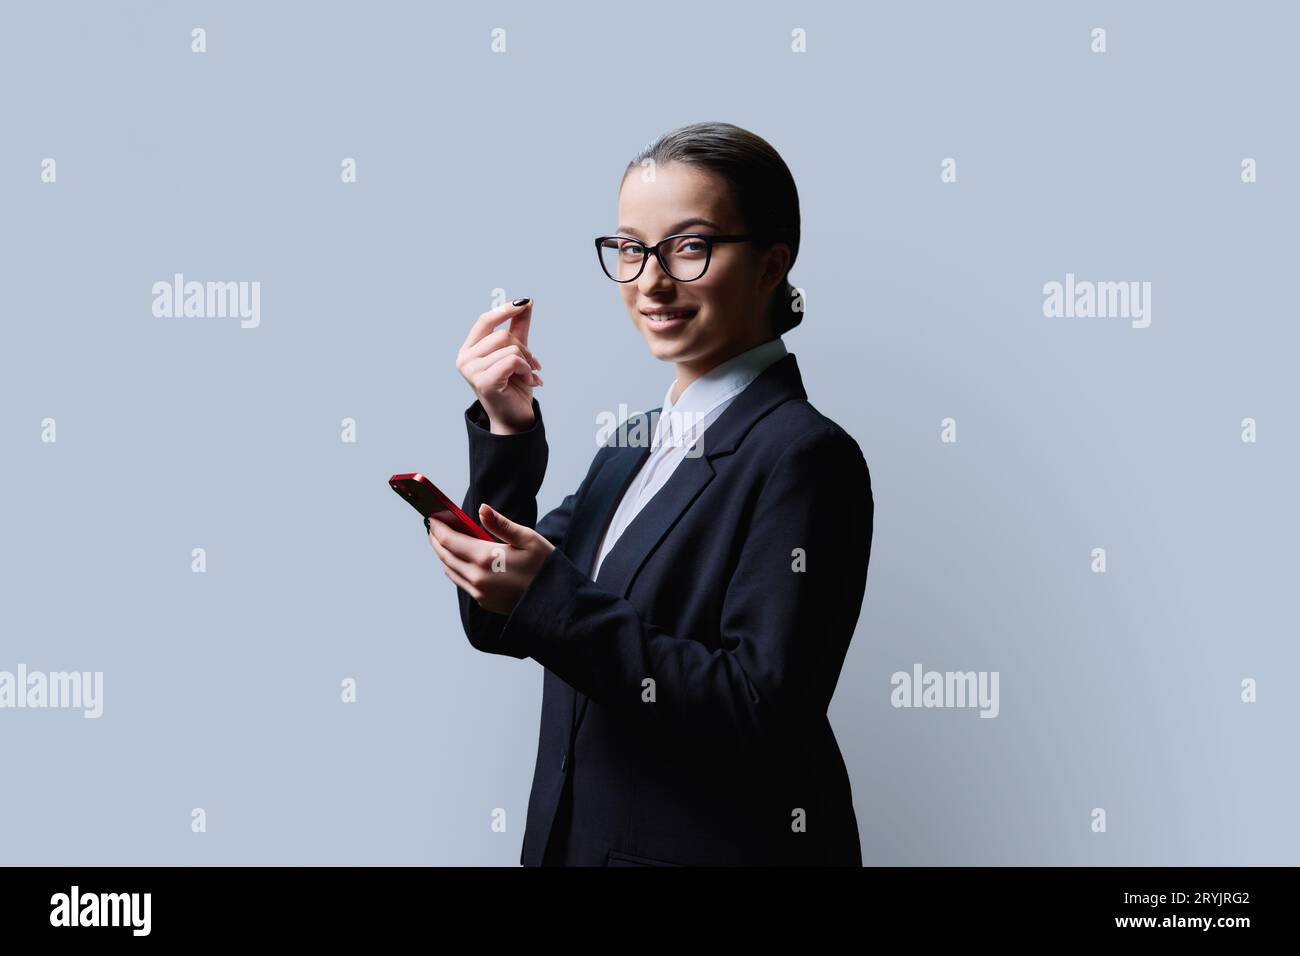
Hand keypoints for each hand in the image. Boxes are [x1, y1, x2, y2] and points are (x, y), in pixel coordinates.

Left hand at [427, 504, 555, 615]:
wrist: (556, 601)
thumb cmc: (545, 566)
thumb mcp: (527, 538)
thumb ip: (500, 524)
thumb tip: (481, 508)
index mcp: (485, 558)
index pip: (450, 540)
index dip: (438, 527)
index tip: (432, 516)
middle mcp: (477, 578)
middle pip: (445, 556)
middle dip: (437, 540)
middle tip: (434, 526)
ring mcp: (479, 593)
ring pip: (451, 570)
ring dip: (444, 555)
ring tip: (444, 541)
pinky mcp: (484, 602)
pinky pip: (462, 582)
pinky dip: (455, 568)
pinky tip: (461, 559)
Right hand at [456, 299, 542, 433]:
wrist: (515, 419)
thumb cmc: (513, 387)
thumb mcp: (517, 353)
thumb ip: (517, 328)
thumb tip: (526, 302)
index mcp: (469, 350)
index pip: (484, 321)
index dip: (505, 310)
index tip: (525, 302)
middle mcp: (465, 358)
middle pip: (502, 335)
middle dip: (524, 348)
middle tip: (534, 365)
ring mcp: (471, 371)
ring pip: (510, 348)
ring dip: (527, 362)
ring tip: (529, 377)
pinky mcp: (483, 381)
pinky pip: (512, 361)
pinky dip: (526, 370)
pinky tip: (529, 381)